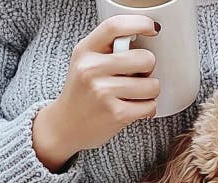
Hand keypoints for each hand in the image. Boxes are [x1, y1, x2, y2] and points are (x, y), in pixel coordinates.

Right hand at [32, 15, 160, 170]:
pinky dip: (147, 108)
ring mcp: (103, 92)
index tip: (153, 28)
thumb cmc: (81, 91)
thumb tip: (142, 35)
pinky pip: (150, 106)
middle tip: (138, 75)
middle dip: (149, 68)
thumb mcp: (84, 62)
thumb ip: (107, 48)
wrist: (64, 125)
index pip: (115, 26)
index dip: (140, 23)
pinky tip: (134, 108)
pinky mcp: (116, 114)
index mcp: (85, 51)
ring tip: (135, 94)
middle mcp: (92, 69)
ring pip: (152, 85)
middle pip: (145, 58)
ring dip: (150, 91)